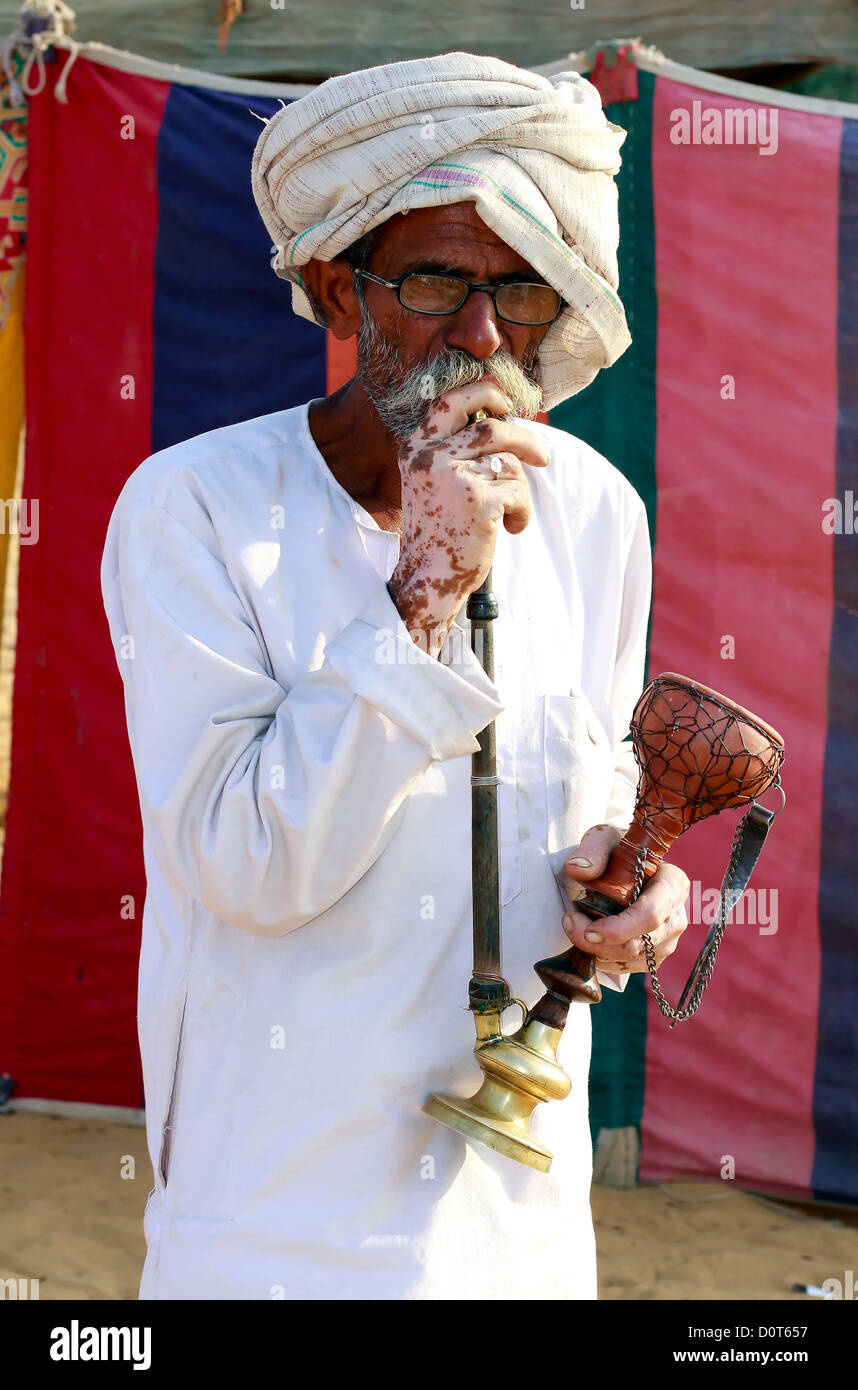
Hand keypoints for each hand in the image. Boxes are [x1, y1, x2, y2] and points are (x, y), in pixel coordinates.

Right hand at [387, 382, 549, 654]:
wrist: (426, 579)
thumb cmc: (436, 534)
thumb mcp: (432, 483)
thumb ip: (455, 453)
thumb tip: (501, 424)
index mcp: (416, 448)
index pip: (450, 401)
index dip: (483, 392)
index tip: (504, 404)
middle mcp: (430, 456)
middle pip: (491, 424)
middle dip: (523, 436)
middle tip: (541, 455)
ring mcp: (453, 476)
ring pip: (508, 462)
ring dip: (521, 486)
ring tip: (512, 512)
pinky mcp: (477, 500)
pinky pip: (518, 492)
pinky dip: (522, 513)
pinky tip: (510, 530)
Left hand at [561, 823, 689, 974]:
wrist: (623, 866)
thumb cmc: (617, 851)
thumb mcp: (605, 839)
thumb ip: (592, 850)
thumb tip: (578, 869)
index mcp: (673, 884)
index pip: (649, 916)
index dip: (618, 929)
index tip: (587, 930)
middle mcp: (676, 916)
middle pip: (638, 944)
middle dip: (598, 942)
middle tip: (569, 921)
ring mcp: (668, 940)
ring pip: (631, 961)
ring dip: (597, 951)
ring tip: (575, 925)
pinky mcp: (655, 956)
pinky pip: (628, 969)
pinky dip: (603, 960)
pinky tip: (589, 941)